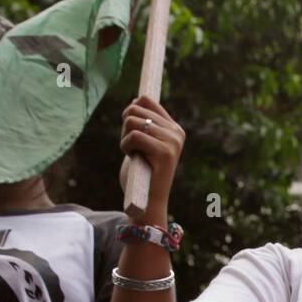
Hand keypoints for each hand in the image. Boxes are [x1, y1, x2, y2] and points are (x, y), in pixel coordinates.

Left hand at [119, 95, 185, 222]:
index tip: (129, 129)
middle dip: (125, 127)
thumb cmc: (142, 173)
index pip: (146, 99)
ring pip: (133, 120)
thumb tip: (136, 100)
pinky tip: (132, 157)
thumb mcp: (144, 142)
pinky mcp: (166, 152)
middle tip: (132, 147)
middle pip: (135, 108)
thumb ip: (144, 122)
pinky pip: (134, 136)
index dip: (130, 110)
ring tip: (133, 153)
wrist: (146, 202)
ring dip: (125, 137)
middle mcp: (177, 133)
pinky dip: (125, 146)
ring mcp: (173, 142)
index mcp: (175, 128)